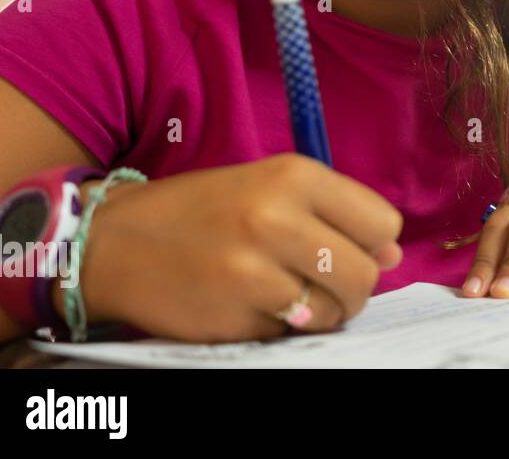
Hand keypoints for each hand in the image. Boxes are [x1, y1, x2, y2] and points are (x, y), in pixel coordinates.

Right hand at [69, 153, 402, 341]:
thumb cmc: (202, 211)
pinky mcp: (235, 314)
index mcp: (294, 176)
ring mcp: (254, 270)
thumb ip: (335, 215)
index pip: (382, 223)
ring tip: (290, 295)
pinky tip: (252, 304)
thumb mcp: (270, 189)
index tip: (349, 247)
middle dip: (353, 287)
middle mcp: (277, 218)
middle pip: (365, 274)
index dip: (373, 243)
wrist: (115, 241)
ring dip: (322, 312)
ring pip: (334, 310)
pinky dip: (280, 325)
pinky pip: (290, 331)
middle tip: (324, 283)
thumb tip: (394, 254)